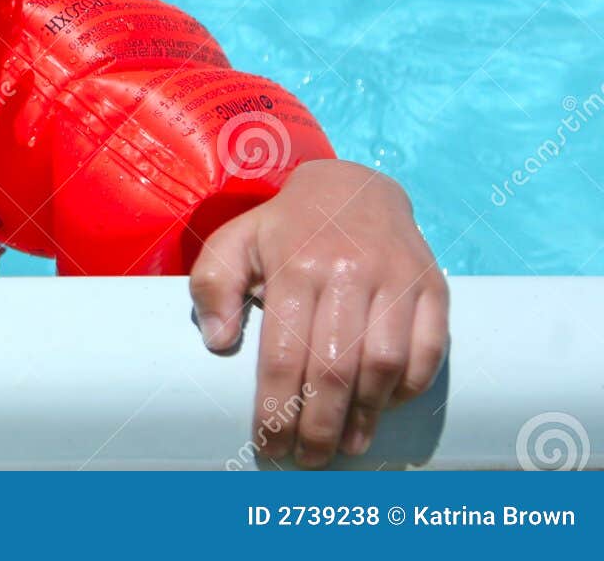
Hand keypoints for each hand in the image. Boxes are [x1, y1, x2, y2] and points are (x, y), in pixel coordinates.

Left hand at [189, 158, 447, 467]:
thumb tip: (218, 343)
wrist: (353, 186)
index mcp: (294, 265)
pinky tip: (384, 407)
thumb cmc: (284, 227)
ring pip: (385, 363)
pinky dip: (409, 387)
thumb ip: (212, 287)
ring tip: (347, 445)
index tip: (268, 444)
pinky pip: (428, 349)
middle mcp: (349, 272)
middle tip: (309, 459)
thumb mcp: (233, 242)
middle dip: (320, 425)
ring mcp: (397, 279)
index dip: (276, 408)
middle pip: (336, 367)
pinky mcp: (432, 286)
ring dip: (366, 414)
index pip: (284, 353)